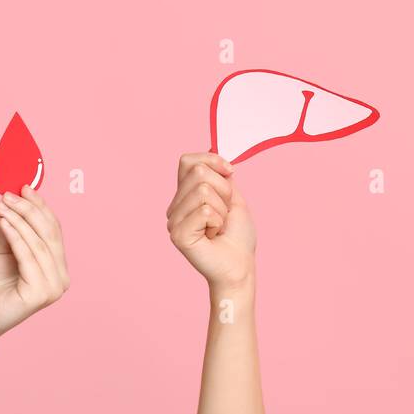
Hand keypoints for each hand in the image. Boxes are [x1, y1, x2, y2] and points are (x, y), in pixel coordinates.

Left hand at [0, 186, 69, 346]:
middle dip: (29, 210)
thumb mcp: (2, 250)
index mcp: (57, 268)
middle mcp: (61, 278)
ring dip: (19, 220)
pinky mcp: (40, 294)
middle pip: (49, 235)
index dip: (41, 207)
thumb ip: (13, 228)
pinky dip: (15, 236)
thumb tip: (16, 198)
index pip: (54, 231)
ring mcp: (54, 288)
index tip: (24, 187)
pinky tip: (2, 222)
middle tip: (9, 193)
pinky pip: (28, 257)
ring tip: (0, 205)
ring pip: (39, 244)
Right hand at [167, 153, 255, 289]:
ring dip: (222, 209)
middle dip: (224, 191)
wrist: (240, 265)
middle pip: (199, 173)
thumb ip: (220, 175)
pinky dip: (218, 222)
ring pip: (203, 191)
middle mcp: (174, 206)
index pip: (188, 160)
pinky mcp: (178, 234)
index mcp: (185, 194)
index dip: (213, 161)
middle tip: (224, 214)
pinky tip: (213, 236)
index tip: (230, 173)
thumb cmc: (237, 235)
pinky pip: (205, 211)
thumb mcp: (233, 197)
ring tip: (218, 226)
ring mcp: (173, 220)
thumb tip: (213, 148)